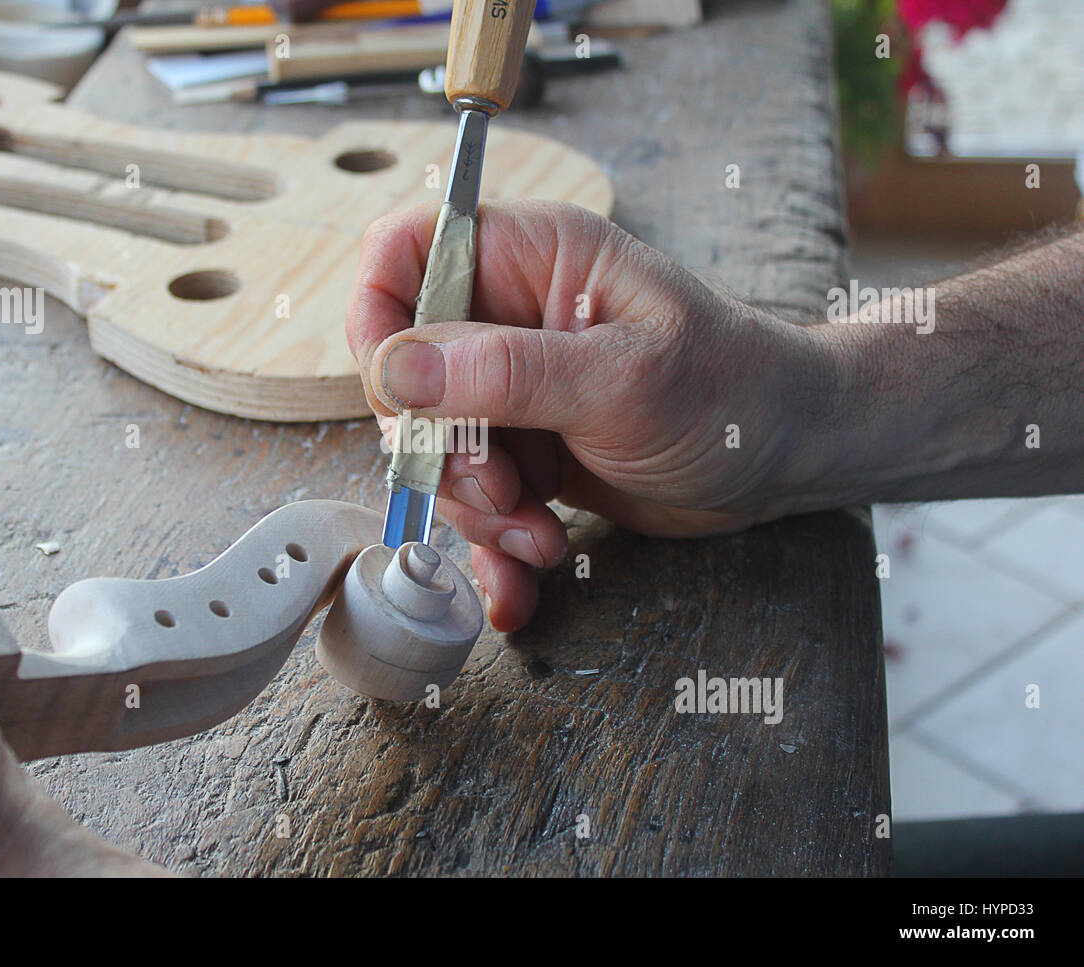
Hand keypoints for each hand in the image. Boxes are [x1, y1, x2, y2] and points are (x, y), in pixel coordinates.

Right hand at [348, 200, 835, 630]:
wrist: (789, 457)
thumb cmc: (731, 391)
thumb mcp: (621, 380)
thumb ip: (505, 373)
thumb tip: (393, 370)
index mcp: (529, 259)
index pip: (403, 256)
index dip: (379, 321)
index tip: (399, 400)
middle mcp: (509, 317)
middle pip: (405, 373)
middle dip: (440, 450)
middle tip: (502, 489)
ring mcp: (514, 389)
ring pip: (435, 450)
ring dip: (476, 512)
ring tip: (542, 533)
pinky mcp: (527, 451)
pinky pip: (475, 499)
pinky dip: (492, 547)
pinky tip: (522, 583)